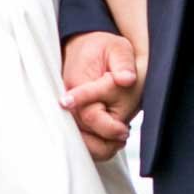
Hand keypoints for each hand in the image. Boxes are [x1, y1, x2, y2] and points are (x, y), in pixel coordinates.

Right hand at [60, 31, 141, 161]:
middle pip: (84, 136)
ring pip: (80, 143)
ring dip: (101, 147)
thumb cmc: (103, 49)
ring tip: (119, 138)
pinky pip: (79, 141)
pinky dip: (95, 147)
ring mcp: (67, 112)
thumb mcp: (118, 49)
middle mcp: (68, 102)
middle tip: (124, 135)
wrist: (84, 46)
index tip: (125, 131)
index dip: (109, 128)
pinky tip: (110, 140)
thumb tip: (127, 79)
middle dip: (107, 142)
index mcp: (78, 84)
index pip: (90, 115)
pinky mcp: (70, 118)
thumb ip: (123, 64)